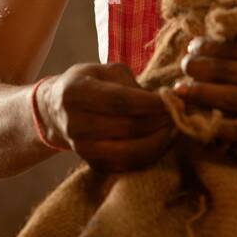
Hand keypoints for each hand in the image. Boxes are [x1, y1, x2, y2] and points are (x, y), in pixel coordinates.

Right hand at [34, 62, 174, 172]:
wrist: (55, 111)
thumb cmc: (88, 84)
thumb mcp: (105, 71)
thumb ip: (133, 84)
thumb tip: (167, 100)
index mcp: (76, 94)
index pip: (121, 102)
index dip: (153, 103)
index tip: (176, 99)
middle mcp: (76, 124)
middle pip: (129, 128)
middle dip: (161, 121)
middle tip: (181, 112)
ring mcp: (83, 149)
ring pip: (132, 151)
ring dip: (161, 141)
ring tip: (175, 127)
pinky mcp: (93, 165)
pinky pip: (129, 165)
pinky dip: (151, 154)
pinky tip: (162, 140)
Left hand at [172, 38, 236, 145]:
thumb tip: (210, 40)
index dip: (211, 46)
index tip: (192, 46)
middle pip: (231, 72)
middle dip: (201, 68)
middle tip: (182, 66)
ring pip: (231, 99)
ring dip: (202, 94)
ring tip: (180, 90)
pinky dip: (216, 125)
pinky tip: (198, 120)